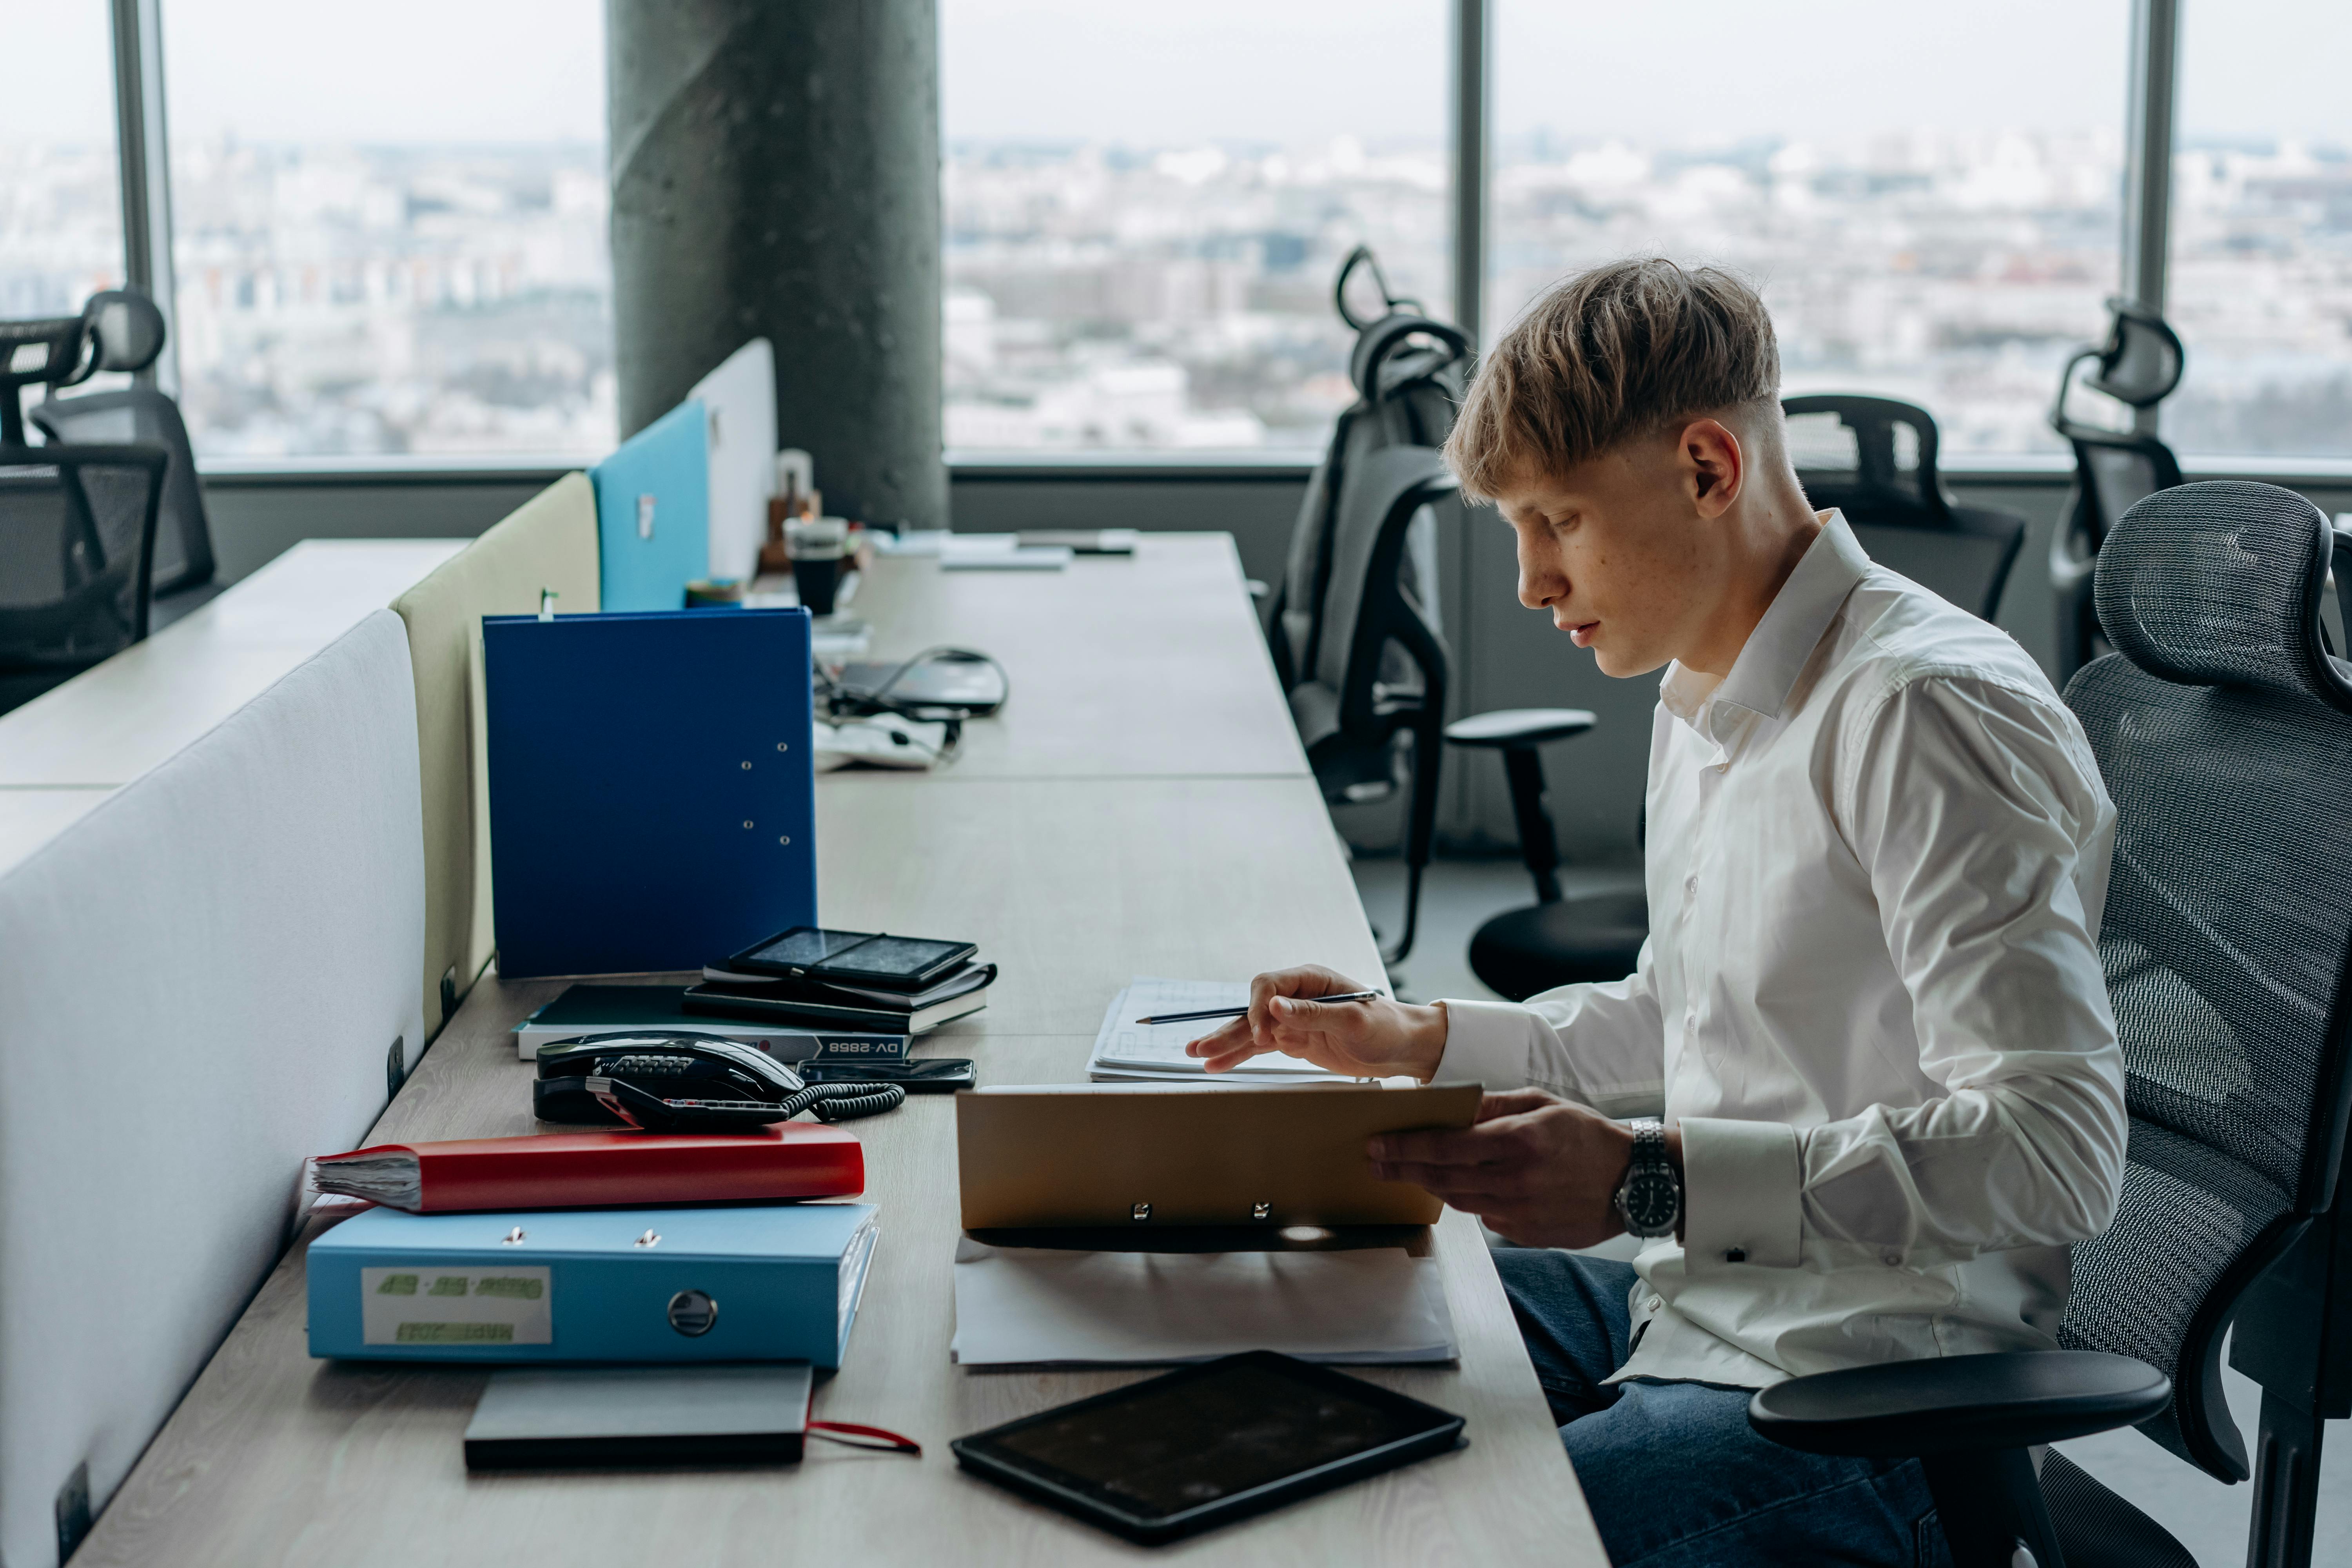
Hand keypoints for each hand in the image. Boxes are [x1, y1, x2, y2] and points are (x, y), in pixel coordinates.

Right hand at [1187, 964, 1447, 1079]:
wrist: (1404, 1049)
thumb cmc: (1386, 1027)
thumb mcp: (1353, 1020)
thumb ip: (1313, 1013)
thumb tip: (1275, 1006)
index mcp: (1312, 980)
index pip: (1270, 986)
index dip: (1259, 1009)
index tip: (1261, 1034)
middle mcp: (1298, 997)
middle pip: (1253, 1008)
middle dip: (1228, 1027)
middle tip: (1203, 1046)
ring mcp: (1294, 1021)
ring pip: (1251, 1030)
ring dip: (1226, 1041)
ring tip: (1198, 1055)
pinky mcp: (1295, 1041)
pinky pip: (1260, 1047)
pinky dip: (1239, 1055)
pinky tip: (1218, 1063)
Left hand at [1369, 1089, 1677, 1249]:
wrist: (1633, 1181)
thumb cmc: (1586, 1135)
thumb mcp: (1542, 1103)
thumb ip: (1494, 1105)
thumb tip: (1452, 1107)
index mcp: (1516, 1141)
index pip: (1443, 1147)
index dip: (1404, 1148)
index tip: (1377, 1145)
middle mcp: (1514, 1180)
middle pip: (1442, 1179)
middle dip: (1403, 1170)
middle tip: (1377, 1163)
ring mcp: (1520, 1212)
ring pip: (1460, 1201)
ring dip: (1433, 1186)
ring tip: (1414, 1172)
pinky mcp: (1528, 1235)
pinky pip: (1486, 1219)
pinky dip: (1473, 1202)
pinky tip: (1472, 1188)